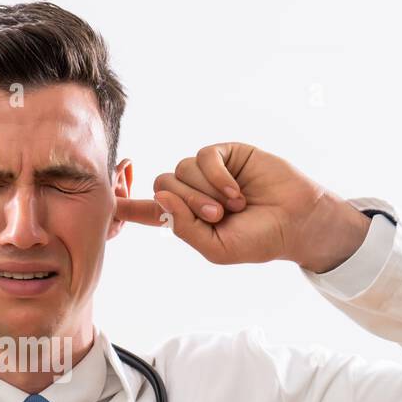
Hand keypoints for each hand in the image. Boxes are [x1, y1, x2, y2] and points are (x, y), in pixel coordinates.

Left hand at [117, 143, 370, 272]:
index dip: (123, 205)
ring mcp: (207, 171)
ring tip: (233, 206)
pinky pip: (203, 157)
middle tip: (217, 216)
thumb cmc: (258, 240)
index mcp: (183, 217)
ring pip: (182, 171)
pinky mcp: (225, 154)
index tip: (104, 201)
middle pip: (162, 185)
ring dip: (206, 192)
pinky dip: (217, 175)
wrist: (297, 222)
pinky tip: (236, 190)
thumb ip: (184, 228)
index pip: (144, 209)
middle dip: (187, 203)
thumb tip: (159, 195)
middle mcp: (190, 192)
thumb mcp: (216, 247)